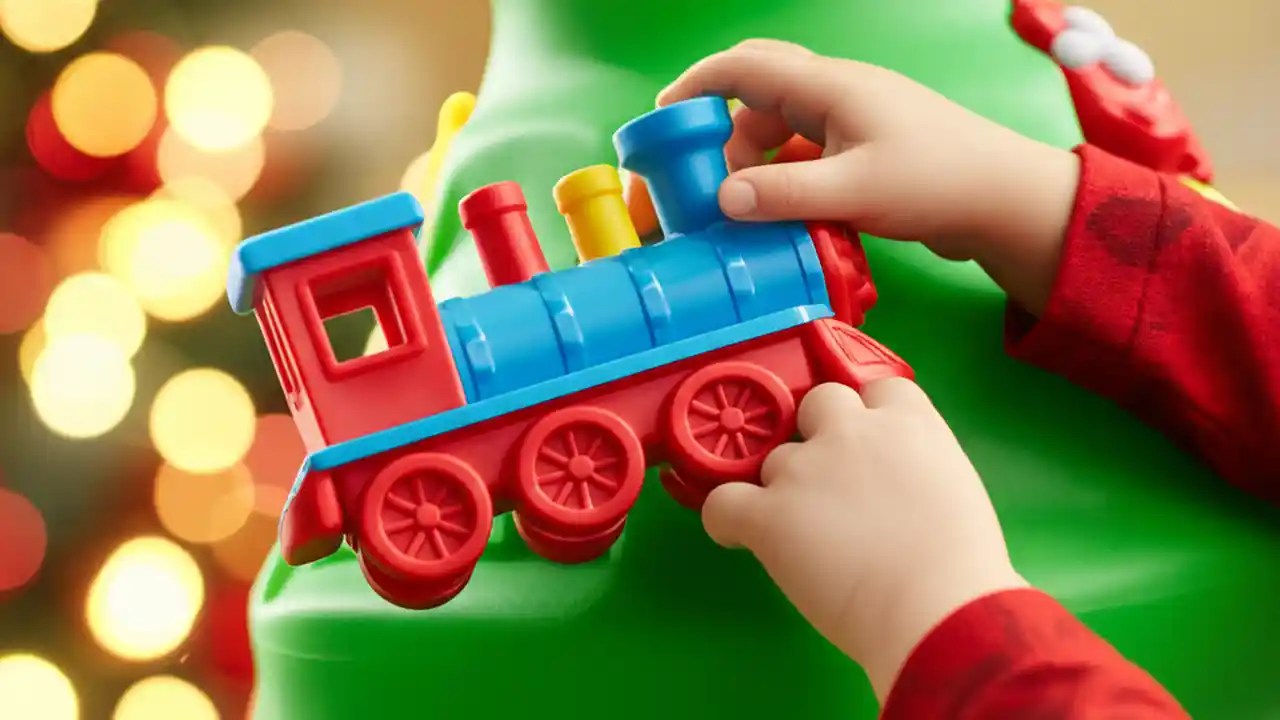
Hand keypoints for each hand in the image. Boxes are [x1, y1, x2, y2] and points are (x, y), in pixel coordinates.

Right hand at [658, 39, 1081, 314]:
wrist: (1004, 199)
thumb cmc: (937, 182)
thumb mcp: (855, 191)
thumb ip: (786, 194)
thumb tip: (723, 199)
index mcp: (831, 88)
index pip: (747, 67)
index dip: (698, 85)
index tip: (661, 117)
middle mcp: (836, 97)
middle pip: (759, 97)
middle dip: (721, 130)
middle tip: (694, 172)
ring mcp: (851, 125)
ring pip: (780, 132)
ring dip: (753, 165)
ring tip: (738, 208)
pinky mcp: (863, 154)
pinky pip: (805, 157)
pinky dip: (782, 180)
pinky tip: (778, 214)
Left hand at [702, 379, 1026, 699]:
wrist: (939, 609)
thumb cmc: (962, 566)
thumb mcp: (954, 486)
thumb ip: (915, 465)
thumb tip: (891, 482)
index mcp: (909, 422)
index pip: (873, 388)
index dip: (865, 415)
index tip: (866, 446)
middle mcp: (852, 431)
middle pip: (817, 403)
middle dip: (818, 435)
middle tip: (832, 484)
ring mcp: (805, 467)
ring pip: (775, 460)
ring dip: (783, 487)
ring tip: (803, 534)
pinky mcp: (769, 513)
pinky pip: (723, 502)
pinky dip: (727, 519)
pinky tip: (742, 538)